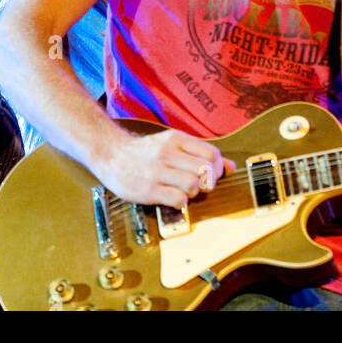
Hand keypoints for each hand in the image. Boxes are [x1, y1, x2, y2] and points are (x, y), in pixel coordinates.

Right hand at [95, 128, 235, 207]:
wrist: (110, 154)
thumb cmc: (145, 152)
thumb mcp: (172, 144)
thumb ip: (200, 153)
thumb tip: (230, 166)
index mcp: (176, 139)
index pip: (212, 154)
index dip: (218, 167)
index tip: (212, 173)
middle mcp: (167, 153)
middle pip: (205, 170)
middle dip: (208, 181)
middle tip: (200, 184)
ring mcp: (158, 172)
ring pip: (194, 184)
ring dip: (195, 192)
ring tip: (186, 191)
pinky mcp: (149, 189)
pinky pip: (178, 199)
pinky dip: (182, 203)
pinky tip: (175, 198)